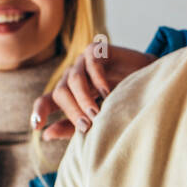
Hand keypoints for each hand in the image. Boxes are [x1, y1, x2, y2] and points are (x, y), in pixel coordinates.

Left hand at [31, 37, 156, 139]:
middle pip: (60, 92)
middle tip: (87, 126)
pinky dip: (98, 80)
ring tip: (96, 113)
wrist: (149, 83)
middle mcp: (72, 76)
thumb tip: (45, 135)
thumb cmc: (122, 102)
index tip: (37, 126)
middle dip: (71, 111)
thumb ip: (72, 127)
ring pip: (74, 79)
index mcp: (68, 94)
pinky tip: (107, 93)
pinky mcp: (98, 50)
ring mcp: (84, 62)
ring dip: (83, 98)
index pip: (47, 100)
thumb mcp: (97, 118)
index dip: (40, 111)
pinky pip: (92, 64)